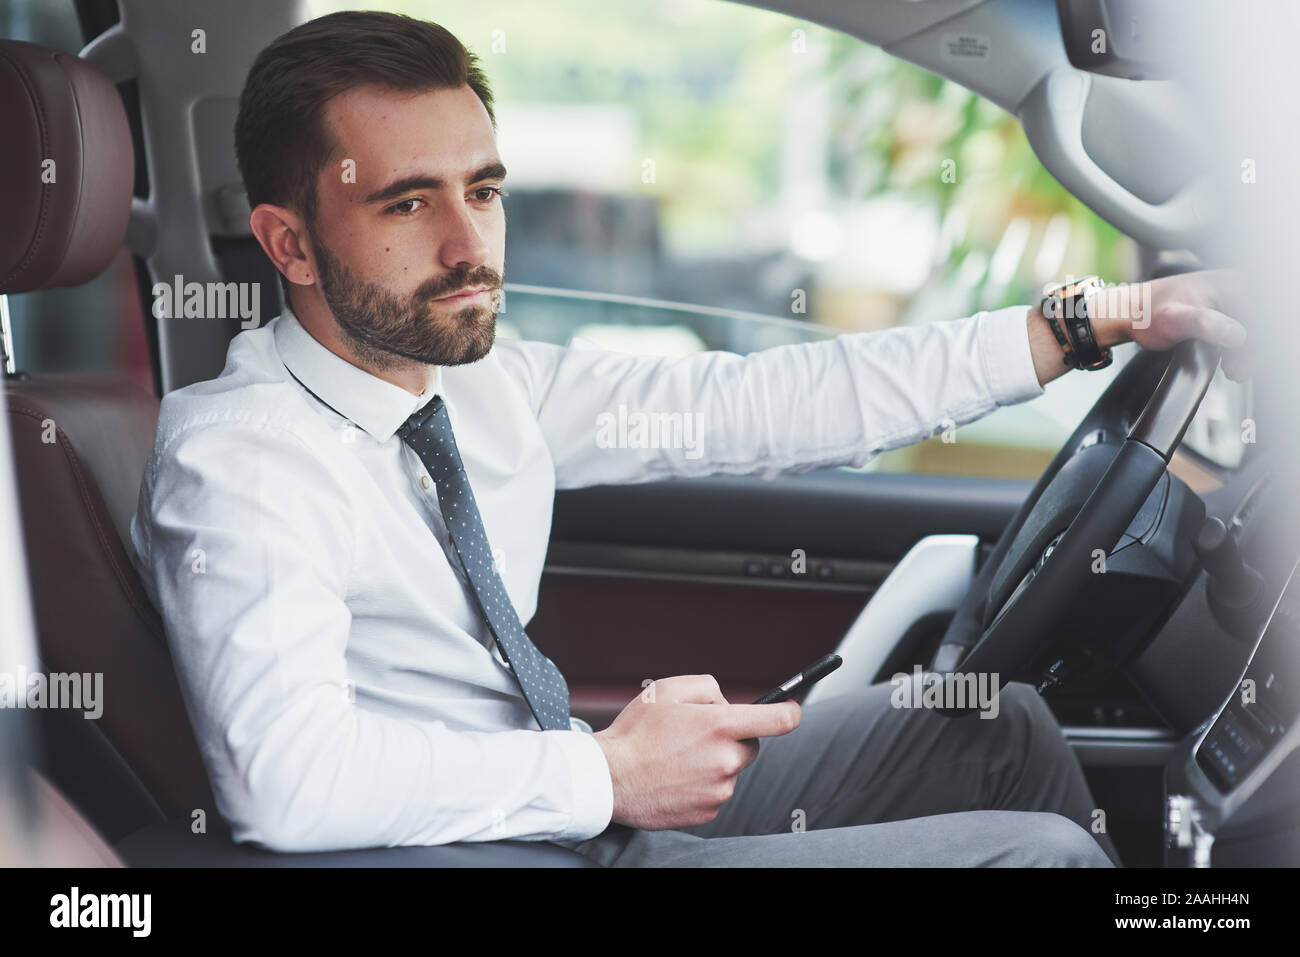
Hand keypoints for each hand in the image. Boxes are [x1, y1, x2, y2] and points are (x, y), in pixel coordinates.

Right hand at [593, 674, 800, 830]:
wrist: (608, 778)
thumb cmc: (635, 732)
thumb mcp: (668, 689)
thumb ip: (708, 687)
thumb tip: (727, 702)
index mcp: (720, 726)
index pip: (779, 720)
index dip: (789, 712)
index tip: (790, 710)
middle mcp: (726, 760)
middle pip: (750, 746)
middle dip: (731, 738)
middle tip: (696, 735)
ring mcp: (718, 790)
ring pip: (729, 770)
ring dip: (713, 762)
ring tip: (676, 758)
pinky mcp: (708, 812)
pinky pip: (715, 792)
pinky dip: (701, 784)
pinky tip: (675, 777)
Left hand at [1090, 268, 1249, 379]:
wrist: (1129, 312)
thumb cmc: (1147, 313)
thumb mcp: (1176, 321)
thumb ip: (1207, 326)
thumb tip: (1238, 336)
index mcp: (1232, 284)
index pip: (1258, 319)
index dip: (1253, 347)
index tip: (1242, 367)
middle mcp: (1235, 286)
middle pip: (1255, 324)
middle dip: (1250, 351)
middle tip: (1237, 373)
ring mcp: (1229, 296)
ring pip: (1249, 328)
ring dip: (1244, 351)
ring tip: (1234, 370)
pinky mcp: (1221, 307)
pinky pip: (1239, 327)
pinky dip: (1237, 346)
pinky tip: (1230, 360)